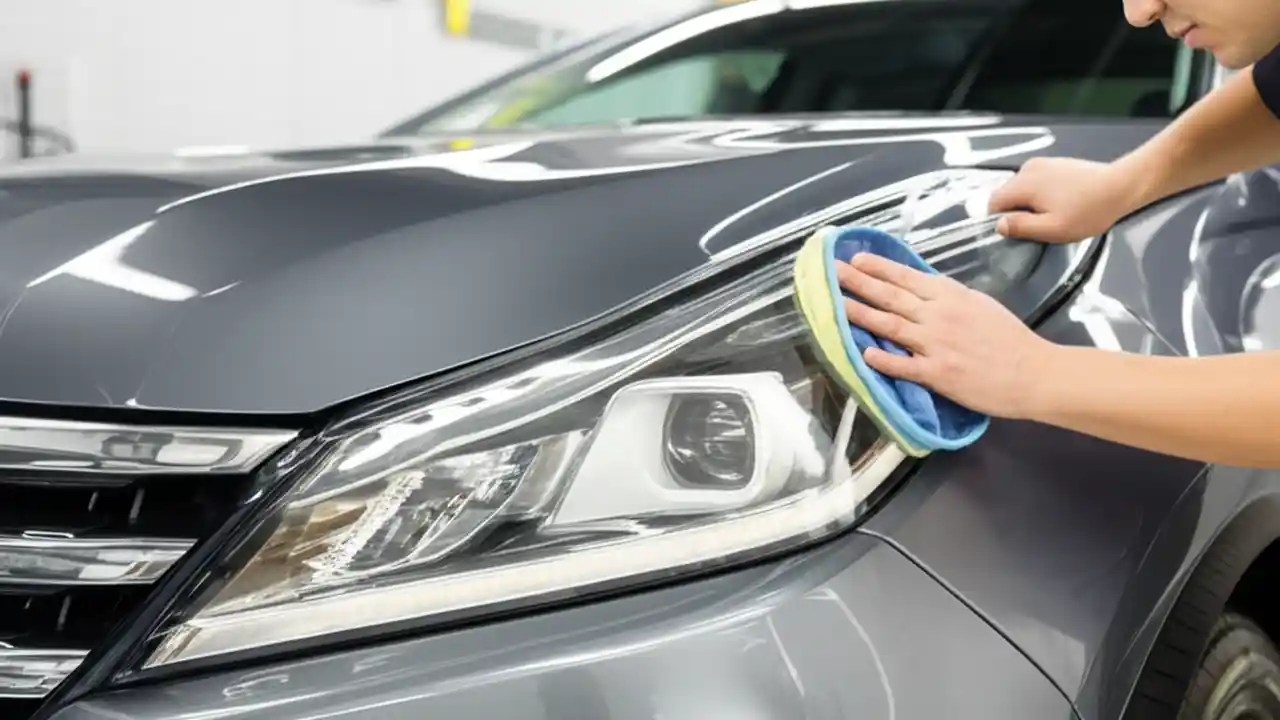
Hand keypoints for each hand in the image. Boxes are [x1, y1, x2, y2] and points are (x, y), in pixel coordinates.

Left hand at [836, 253, 1054, 418]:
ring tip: (834, 305)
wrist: (1033, 372)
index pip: (906, 277)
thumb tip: (918, 286)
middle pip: (891, 296)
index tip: (854, 259)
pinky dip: (882, 359)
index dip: (878, 267)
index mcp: (950, 296)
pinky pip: (903, 365)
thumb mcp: (979, 304)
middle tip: (831, 272)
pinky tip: (862, 353)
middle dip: (858, 283)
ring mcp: (936, 344)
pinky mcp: (937, 373)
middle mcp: (939, 315)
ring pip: (890, 325)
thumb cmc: (1008, 338)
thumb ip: (947, 296)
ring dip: (859, 314)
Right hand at [988, 157, 1143, 242]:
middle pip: (1007, 194)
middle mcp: (1028, 169)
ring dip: (1031, 203)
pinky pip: (1036, 182)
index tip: (1022, 230)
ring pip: (1021, 189)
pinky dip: (1042, 194)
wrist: (1120, 186)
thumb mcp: (1053, 229)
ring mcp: (1042, 164)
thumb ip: (1021, 227)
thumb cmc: (1088, 210)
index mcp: (1024, 184)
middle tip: (1043, 224)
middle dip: (1018, 211)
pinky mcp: (1054, 163)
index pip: (993, 202)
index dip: (1002, 220)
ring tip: (1056, 213)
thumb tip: (999, 225)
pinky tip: (1062, 202)